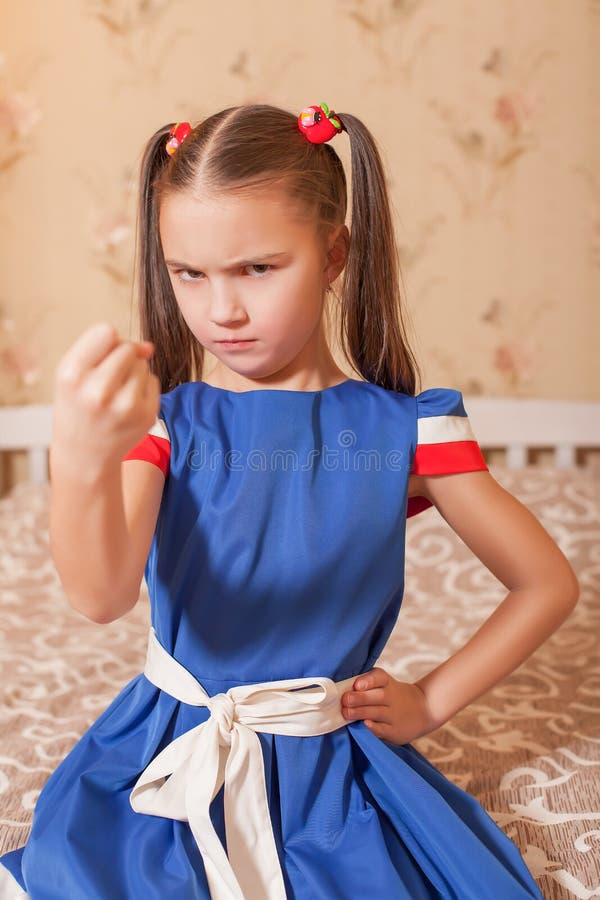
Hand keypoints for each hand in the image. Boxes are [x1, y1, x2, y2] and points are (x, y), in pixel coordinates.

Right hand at [51, 322, 159, 473]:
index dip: (106, 343)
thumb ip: (105, 348)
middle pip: (127, 348)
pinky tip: (127, 405)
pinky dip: (143, 388)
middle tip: (108, 379)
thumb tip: (149, 347)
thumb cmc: (78, 405)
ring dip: (133, 373)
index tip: (98, 360)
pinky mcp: (146, 416)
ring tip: (115, 394)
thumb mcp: (73, 373)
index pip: (106, 332)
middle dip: (122, 357)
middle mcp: (98, 392)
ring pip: (142, 364)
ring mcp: (125, 406)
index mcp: (72, 375)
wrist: (85, 453)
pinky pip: (153, 380)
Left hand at [341, 667, 439, 744]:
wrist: (423, 709)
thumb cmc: (391, 695)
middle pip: (376, 696)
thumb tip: (339, 688)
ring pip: (377, 713)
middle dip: (359, 698)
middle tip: (345, 700)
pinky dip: (374, 728)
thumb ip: (365, 684)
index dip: (368, 680)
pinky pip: (384, 729)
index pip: (379, 678)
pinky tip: (365, 725)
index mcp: (387, 683)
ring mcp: (394, 715)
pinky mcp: (396, 731)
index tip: (357, 684)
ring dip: (360, 713)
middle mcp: (392, 697)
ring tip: (346, 713)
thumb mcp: (384, 684)